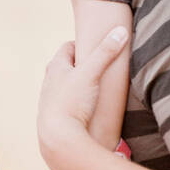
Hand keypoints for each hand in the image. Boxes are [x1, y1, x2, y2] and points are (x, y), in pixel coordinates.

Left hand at [36, 29, 127, 169]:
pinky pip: (68, 106)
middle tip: (99, 66)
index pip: (67, 48)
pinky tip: (88, 110)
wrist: (58, 139)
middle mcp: (49, 83)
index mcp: (55, 68)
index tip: (96, 46)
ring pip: (66, 88)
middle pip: (65, 67)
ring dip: (79, 86)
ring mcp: (51, 102)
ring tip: (96, 89)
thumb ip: (106, 53)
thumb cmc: (71, 102)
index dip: (81, 44)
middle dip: (81, 65)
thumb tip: (121, 31)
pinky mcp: (57, 119)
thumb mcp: (91, 73)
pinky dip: (77, 103)